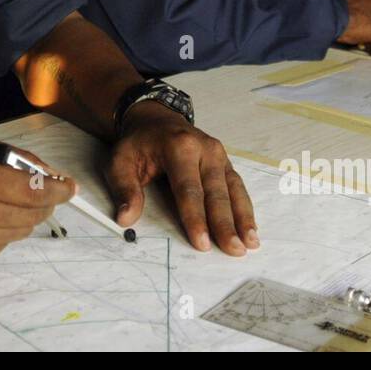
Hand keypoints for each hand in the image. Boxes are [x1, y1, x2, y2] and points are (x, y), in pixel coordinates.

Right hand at [0, 141, 73, 274]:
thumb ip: (6, 156)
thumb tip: (46, 171)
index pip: (31, 189)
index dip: (57, 189)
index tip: (69, 188)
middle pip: (31, 214)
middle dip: (44, 204)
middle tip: (44, 195)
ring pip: (19, 233)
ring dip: (21, 218)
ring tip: (0, 205)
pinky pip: (0, 248)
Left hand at [103, 103, 257, 255]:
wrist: (155, 119)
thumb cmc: (138, 144)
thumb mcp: (120, 161)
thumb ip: (124, 189)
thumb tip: (126, 218)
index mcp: (179, 147)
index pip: (188, 189)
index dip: (195, 218)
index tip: (202, 243)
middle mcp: (205, 149)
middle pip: (216, 192)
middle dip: (225, 224)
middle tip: (233, 250)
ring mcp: (219, 155)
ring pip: (233, 190)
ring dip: (243, 218)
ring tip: (250, 244)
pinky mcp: (225, 162)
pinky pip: (237, 187)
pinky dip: (245, 209)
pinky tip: (250, 229)